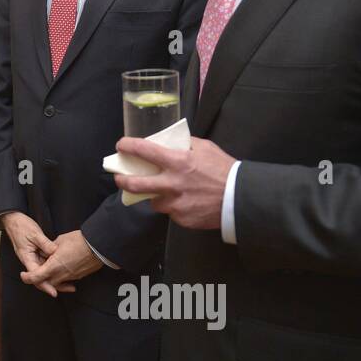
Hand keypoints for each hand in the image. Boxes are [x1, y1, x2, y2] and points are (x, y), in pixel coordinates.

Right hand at [0, 211, 69, 296]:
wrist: (14, 220)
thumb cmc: (21, 227)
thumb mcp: (34, 234)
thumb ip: (45, 244)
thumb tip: (55, 252)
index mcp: (27, 258)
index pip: (36, 276)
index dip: (45, 285)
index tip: (54, 292)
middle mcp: (30, 260)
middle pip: (42, 277)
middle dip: (54, 284)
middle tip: (70, 288)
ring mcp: (34, 258)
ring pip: (45, 271)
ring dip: (56, 277)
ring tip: (71, 282)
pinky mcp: (38, 254)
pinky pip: (47, 263)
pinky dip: (55, 267)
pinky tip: (65, 268)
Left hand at [20, 230, 101, 295]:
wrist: (98, 246)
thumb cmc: (80, 241)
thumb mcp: (60, 241)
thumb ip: (50, 248)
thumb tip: (48, 250)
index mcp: (53, 266)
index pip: (36, 277)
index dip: (27, 278)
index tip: (24, 275)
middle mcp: (61, 274)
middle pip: (45, 283)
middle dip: (39, 280)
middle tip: (34, 274)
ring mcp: (71, 277)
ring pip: (56, 283)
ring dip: (50, 280)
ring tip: (48, 273)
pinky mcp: (78, 276)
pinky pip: (66, 280)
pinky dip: (61, 278)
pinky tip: (61, 271)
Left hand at [112, 136, 235, 230]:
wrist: (240, 198)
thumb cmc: (224, 170)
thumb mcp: (206, 148)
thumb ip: (185, 145)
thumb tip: (169, 142)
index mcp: (178, 162)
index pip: (145, 151)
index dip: (129, 146)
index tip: (121, 145)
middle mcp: (173, 183)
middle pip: (136, 184)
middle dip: (123, 180)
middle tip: (120, 178)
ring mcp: (176, 203)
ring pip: (154, 201)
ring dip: (156, 196)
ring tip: (164, 192)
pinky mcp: (181, 218)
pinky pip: (170, 212)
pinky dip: (174, 207)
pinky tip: (185, 202)